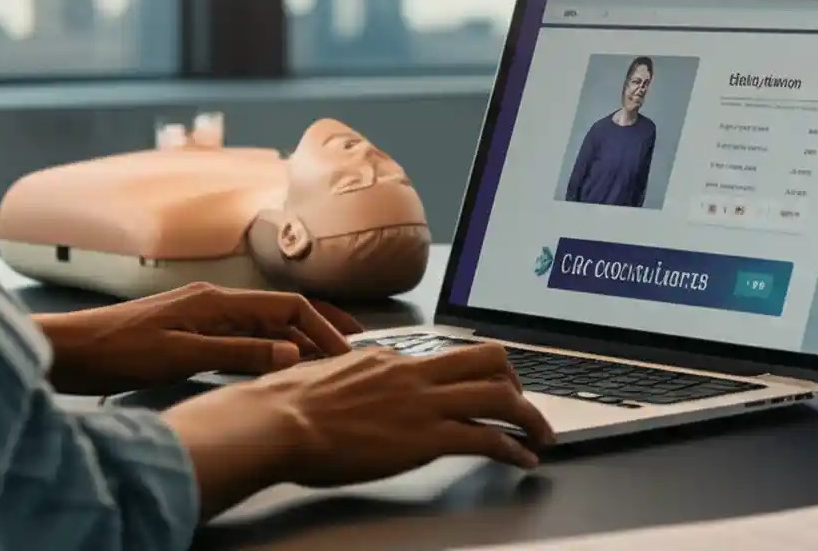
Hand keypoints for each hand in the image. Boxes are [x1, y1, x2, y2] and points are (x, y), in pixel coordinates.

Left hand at [35, 282, 364, 394]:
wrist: (67, 351)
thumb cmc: (117, 351)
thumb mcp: (180, 354)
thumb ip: (237, 352)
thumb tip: (291, 350)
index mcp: (217, 301)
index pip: (286, 306)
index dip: (320, 325)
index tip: (345, 349)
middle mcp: (215, 303)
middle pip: (281, 312)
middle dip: (319, 326)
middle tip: (352, 347)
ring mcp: (202, 317)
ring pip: (264, 326)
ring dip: (296, 340)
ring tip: (323, 359)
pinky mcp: (189, 334)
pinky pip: (243, 338)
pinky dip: (268, 350)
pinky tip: (276, 365)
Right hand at [162, 343, 555, 518]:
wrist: (276, 422)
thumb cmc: (286, 406)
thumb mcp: (323, 376)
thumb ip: (350, 377)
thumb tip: (349, 383)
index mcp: (390, 358)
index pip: (449, 357)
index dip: (476, 375)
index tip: (487, 388)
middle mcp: (414, 373)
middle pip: (489, 359)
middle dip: (517, 382)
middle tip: (526, 408)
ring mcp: (423, 403)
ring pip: (500, 395)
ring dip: (530, 417)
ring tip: (541, 437)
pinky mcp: (426, 437)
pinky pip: (487, 438)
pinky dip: (514, 449)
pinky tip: (522, 461)